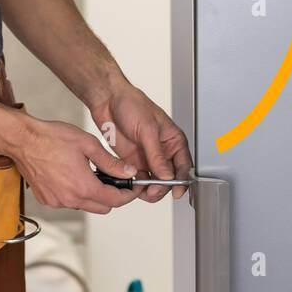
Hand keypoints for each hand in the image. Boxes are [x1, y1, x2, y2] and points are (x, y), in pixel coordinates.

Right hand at [6, 115, 138, 213]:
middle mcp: (70, 200)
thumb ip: (111, 162)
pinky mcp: (46, 200)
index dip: (128, 194)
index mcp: (83, 187)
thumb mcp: (88, 144)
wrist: (23, 140)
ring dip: (93, 195)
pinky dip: (76, 194)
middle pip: (102, 208)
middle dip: (113, 196)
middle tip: (116, 180)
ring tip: (92, 174)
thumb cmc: (51, 138)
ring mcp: (56, 202)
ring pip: (85, 206)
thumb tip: (128, 172)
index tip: (133, 187)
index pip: (115, 200)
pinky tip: (73, 176)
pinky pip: (68, 203)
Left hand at [86, 75, 192, 202]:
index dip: (182, 180)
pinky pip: (139, 180)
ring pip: (154, 182)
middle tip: (153, 190)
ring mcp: (147, 158)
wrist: (108, 100)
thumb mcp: (147, 128)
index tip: (177, 191)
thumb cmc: (131, 103)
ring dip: (150, 189)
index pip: (183, 165)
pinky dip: (137, 186)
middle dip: (163, 187)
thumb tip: (166, 174)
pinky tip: (133, 186)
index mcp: (172, 140)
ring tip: (143, 191)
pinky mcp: (133, 162)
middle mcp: (162, 151)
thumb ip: (156, 154)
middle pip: (169, 178)